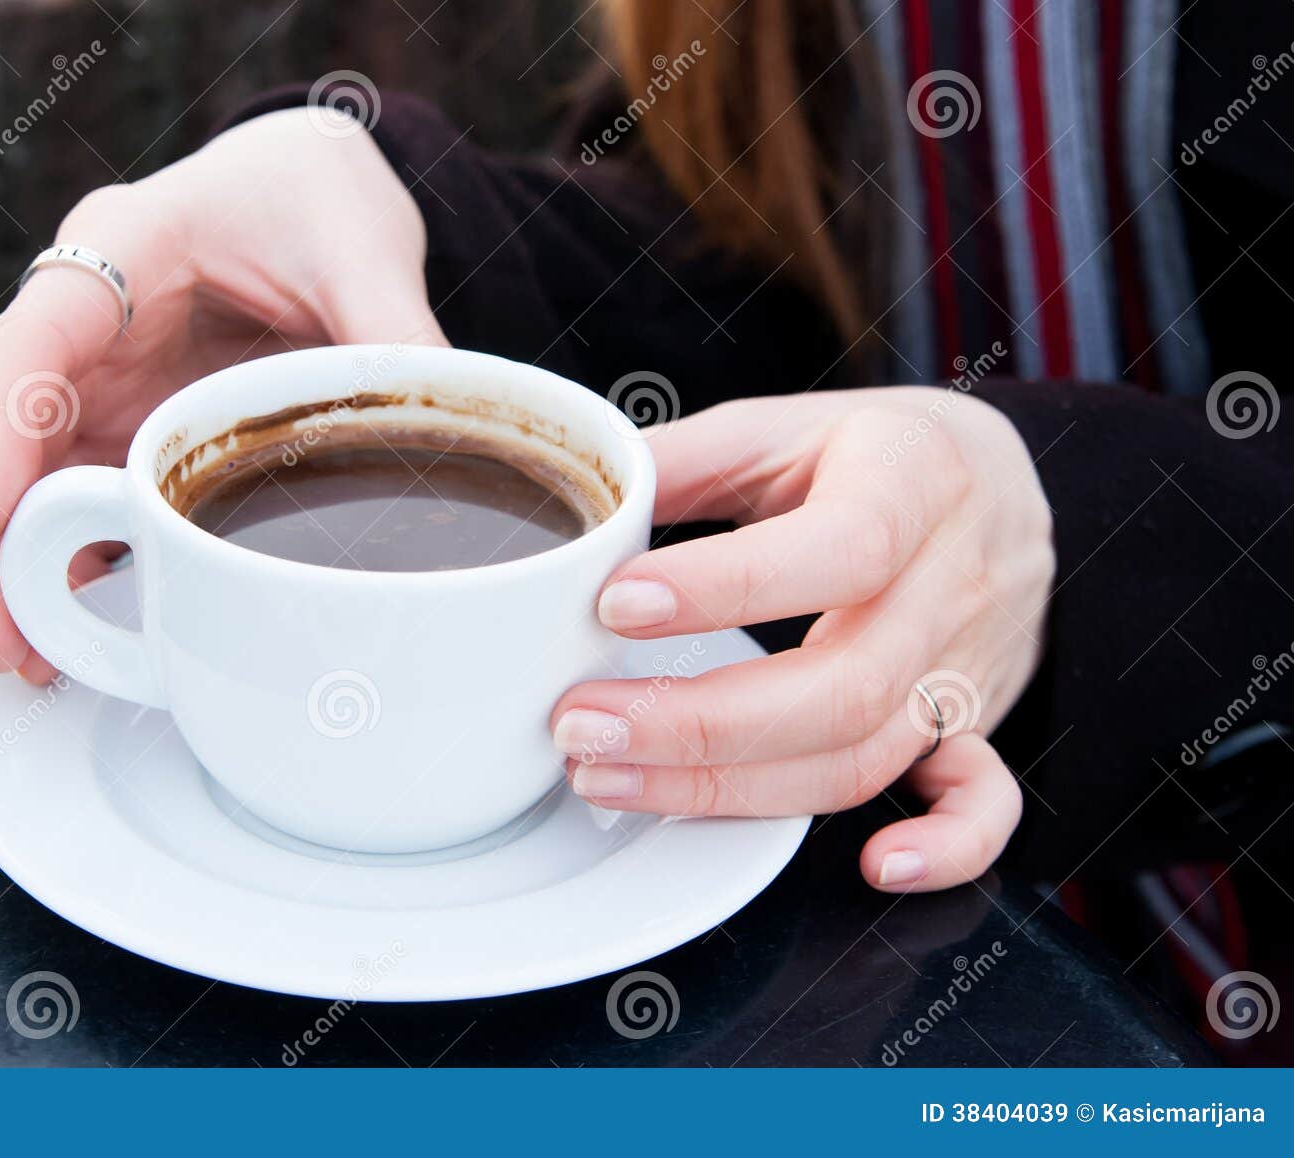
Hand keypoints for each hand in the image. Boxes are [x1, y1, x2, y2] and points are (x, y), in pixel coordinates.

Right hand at [0, 109, 445, 679]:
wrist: (305, 192)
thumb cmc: (310, 197)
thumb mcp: (359, 248)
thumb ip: (392, 331)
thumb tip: (446, 426)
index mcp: (123, 251)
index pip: (34, 342)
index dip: (6, 430)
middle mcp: (85, 327)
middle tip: (8, 637)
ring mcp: (97, 386)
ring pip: (19, 480)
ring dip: (10, 571)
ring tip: (24, 660)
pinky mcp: (124, 433)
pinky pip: (73, 502)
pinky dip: (62, 567)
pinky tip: (70, 640)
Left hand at [553, 389, 1054, 891]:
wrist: (1002, 483)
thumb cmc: (878, 453)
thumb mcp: (787, 424)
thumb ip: (687, 460)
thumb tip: (584, 498)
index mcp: (914, 482)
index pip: (842, 548)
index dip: (727, 587)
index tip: (617, 604)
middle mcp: (953, 583)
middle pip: (842, 687)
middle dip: (697, 724)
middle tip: (582, 725)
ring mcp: (967, 665)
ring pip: (865, 757)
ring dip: (733, 788)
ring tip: (612, 777)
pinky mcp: (975, 724)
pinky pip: (984, 804)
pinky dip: (944, 848)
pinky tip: (875, 867)